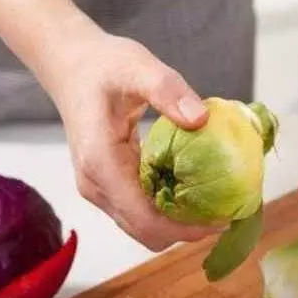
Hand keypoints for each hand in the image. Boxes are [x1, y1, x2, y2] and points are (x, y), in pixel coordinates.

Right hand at [45, 21, 220, 250]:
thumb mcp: (138, 66)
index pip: (145, 219)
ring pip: (143, 227)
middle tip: (226, 211)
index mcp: (101, 163)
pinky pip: (140, 211)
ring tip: (214, 203)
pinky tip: (192, 189)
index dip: (186, 228)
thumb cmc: (103, 65)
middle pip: (146, 232)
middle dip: (188, 230)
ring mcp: (98, 189)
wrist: (71, 66)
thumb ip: (167, 90)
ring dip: (178, 223)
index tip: (223, 218)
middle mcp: (96, 185)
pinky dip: (167, 209)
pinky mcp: (106, 186)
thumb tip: (201, 119)